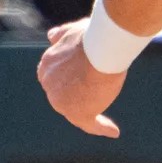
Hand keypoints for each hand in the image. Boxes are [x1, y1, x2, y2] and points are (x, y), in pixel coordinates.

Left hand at [38, 22, 123, 137]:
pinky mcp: (78, 113)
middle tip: (96, 97)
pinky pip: (90, 124)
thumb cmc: (92, 37)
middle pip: (63, 95)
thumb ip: (62, 35)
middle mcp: (49, 83)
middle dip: (77, 96)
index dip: (68, 79)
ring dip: (91, 112)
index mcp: (47, 64)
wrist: (101, 49)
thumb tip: (51, 36)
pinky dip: (101, 127)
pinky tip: (113, 131)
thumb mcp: (73, 31)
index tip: (79, 80)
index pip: (55, 77)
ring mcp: (61, 100)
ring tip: (107, 123)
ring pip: (76, 110)